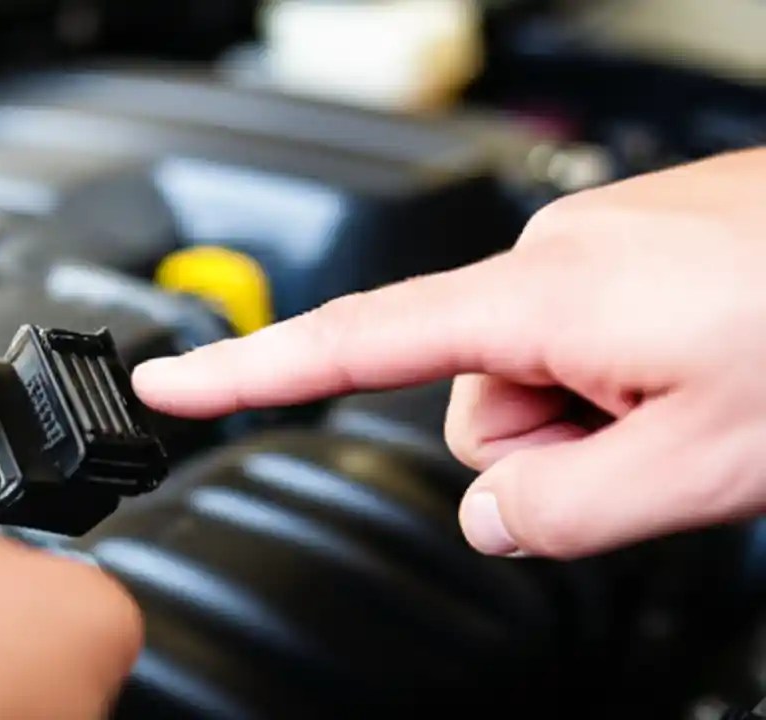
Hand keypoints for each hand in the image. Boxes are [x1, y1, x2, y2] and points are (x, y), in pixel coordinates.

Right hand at [133, 147, 765, 560]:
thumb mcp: (704, 465)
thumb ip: (566, 509)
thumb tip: (492, 516)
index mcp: (543, 299)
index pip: (353, 344)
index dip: (249, 376)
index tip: (170, 389)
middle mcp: (555, 253)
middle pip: (477, 397)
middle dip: (549, 444)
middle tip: (655, 447)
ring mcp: (600, 243)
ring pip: (540, 373)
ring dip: (600, 414)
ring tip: (697, 404)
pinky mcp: (639, 243)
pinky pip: (589, 333)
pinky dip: (630, 375)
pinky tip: (706, 368)